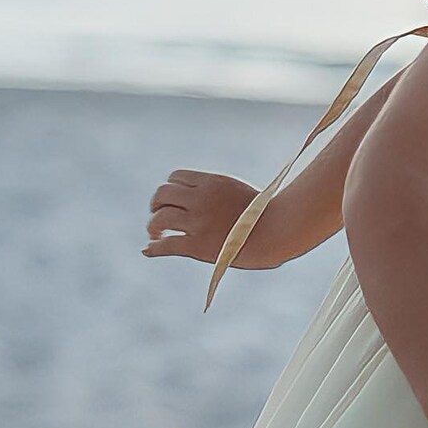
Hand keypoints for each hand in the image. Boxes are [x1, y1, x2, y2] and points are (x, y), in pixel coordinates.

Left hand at [143, 171, 258, 262]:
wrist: (278, 231)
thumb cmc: (266, 215)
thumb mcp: (239, 192)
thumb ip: (219, 194)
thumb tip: (212, 199)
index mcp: (212, 182)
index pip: (176, 177)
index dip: (170, 188)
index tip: (172, 199)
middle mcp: (201, 198)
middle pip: (163, 194)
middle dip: (157, 204)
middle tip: (158, 214)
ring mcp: (198, 221)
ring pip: (160, 218)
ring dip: (153, 226)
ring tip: (155, 233)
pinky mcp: (198, 245)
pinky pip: (167, 245)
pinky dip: (154, 248)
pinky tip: (149, 250)